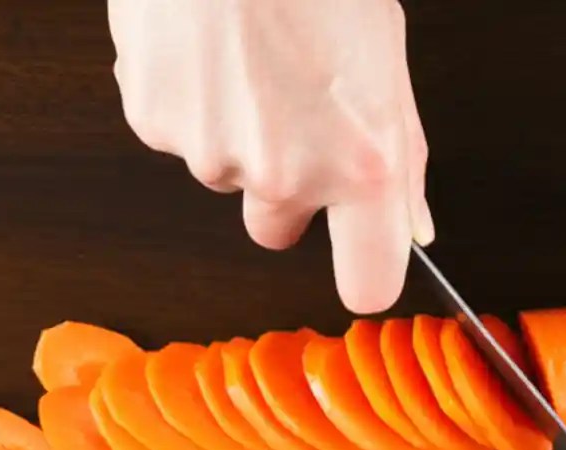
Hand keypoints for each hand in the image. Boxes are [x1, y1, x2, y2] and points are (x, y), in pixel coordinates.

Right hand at [107, 0, 431, 312]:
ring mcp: (211, 154)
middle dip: (287, 191)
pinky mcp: (154, 125)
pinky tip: (211, 49)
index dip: (364, 273)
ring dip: (238, 134)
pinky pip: (179, 136)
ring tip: (251, 58)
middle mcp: (284, 173)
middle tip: (294, 116)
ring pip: (226, 174)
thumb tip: (411, 224)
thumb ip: (399, 157)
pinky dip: (192, 102)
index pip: (367, 284)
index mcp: (359, 163)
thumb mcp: (386, 63)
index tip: (362, 257)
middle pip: (277, 233)